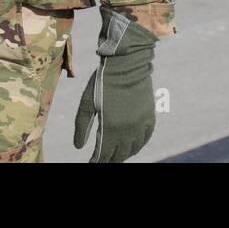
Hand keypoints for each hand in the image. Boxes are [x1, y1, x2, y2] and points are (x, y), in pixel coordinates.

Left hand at [73, 6, 157, 161]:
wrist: (127, 64)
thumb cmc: (102, 82)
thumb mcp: (86, 104)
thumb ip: (82, 127)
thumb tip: (79, 147)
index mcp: (110, 128)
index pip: (103, 155)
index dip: (96, 161)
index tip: (92, 163)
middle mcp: (127, 130)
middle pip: (119, 155)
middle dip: (109, 160)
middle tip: (103, 160)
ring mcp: (140, 124)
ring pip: (133, 149)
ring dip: (124, 154)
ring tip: (116, 155)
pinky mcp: (149, 116)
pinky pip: (146, 138)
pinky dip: (139, 145)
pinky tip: (133, 146)